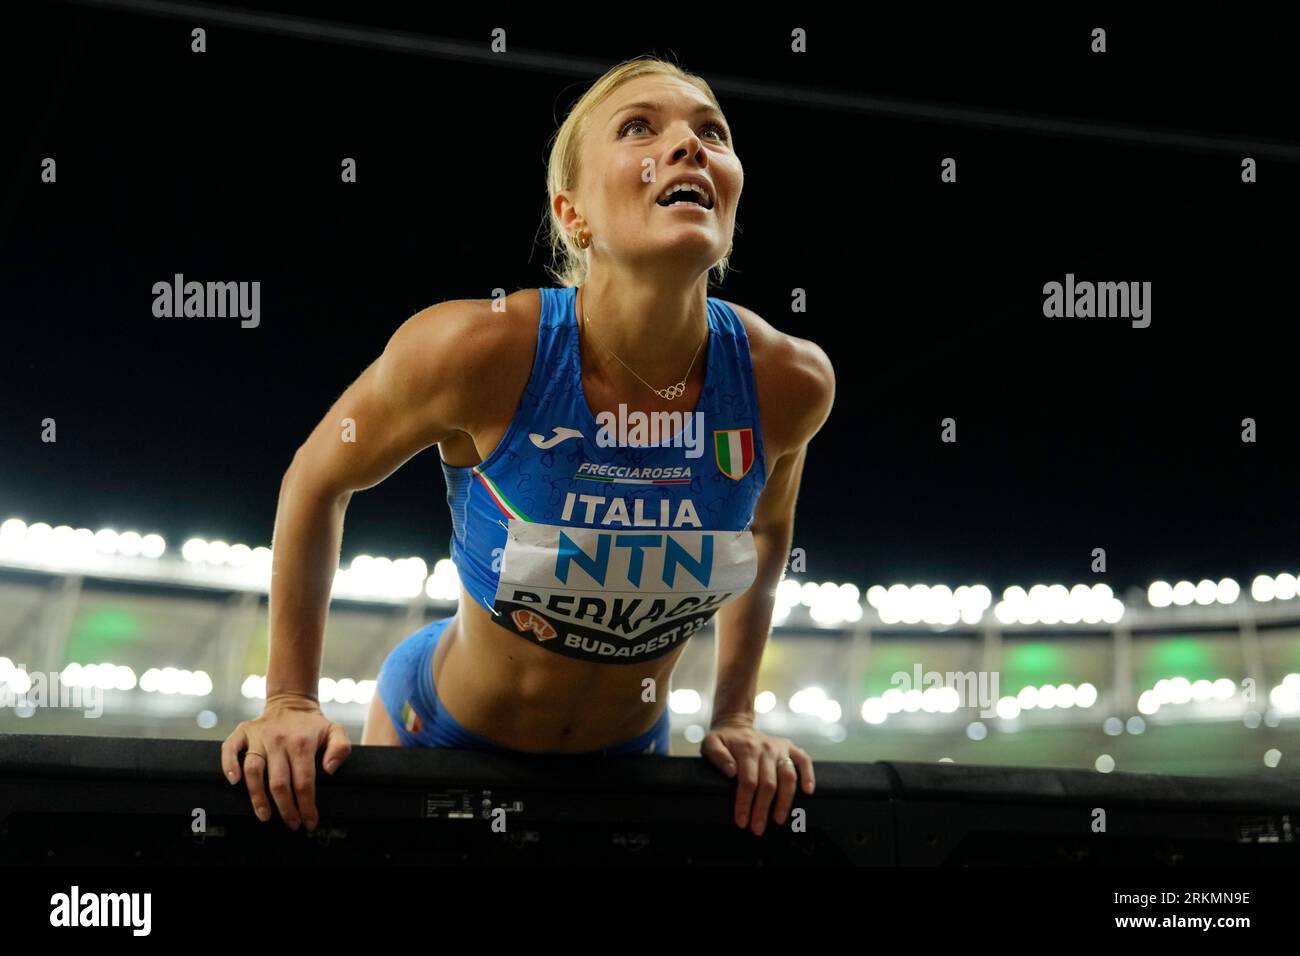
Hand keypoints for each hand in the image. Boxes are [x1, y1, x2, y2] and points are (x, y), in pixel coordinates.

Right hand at [220, 693, 351, 831]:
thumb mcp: (335, 731)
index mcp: (302, 743)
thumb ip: (340, 748)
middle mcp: (278, 741)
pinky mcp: (243, 732)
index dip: (306, 805)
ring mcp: (258, 737)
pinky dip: (228, 764)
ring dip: (257, 796)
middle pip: (278, 782)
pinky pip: (230, 748)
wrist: (291, 702)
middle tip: (291, 824)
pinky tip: (233, 781)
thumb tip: (329, 770)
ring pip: (253, 770)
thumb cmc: (313, 724)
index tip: (309, 822)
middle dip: (285, 808)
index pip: (304, 781)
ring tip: (264, 815)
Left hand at [701, 714, 814, 835]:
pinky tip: (808, 791)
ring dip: (784, 800)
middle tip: (758, 828)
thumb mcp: (710, 743)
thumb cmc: (722, 740)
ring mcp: (780, 748)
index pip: (748, 781)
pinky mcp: (790, 747)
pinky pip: (804, 760)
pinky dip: (808, 775)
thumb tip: (732, 772)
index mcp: (746, 748)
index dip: (745, 803)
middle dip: (763, 809)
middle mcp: (766, 748)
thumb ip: (717, 756)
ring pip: (788, 776)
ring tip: (779, 819)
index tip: (742, 822)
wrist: (736, 724)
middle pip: (768, 784)